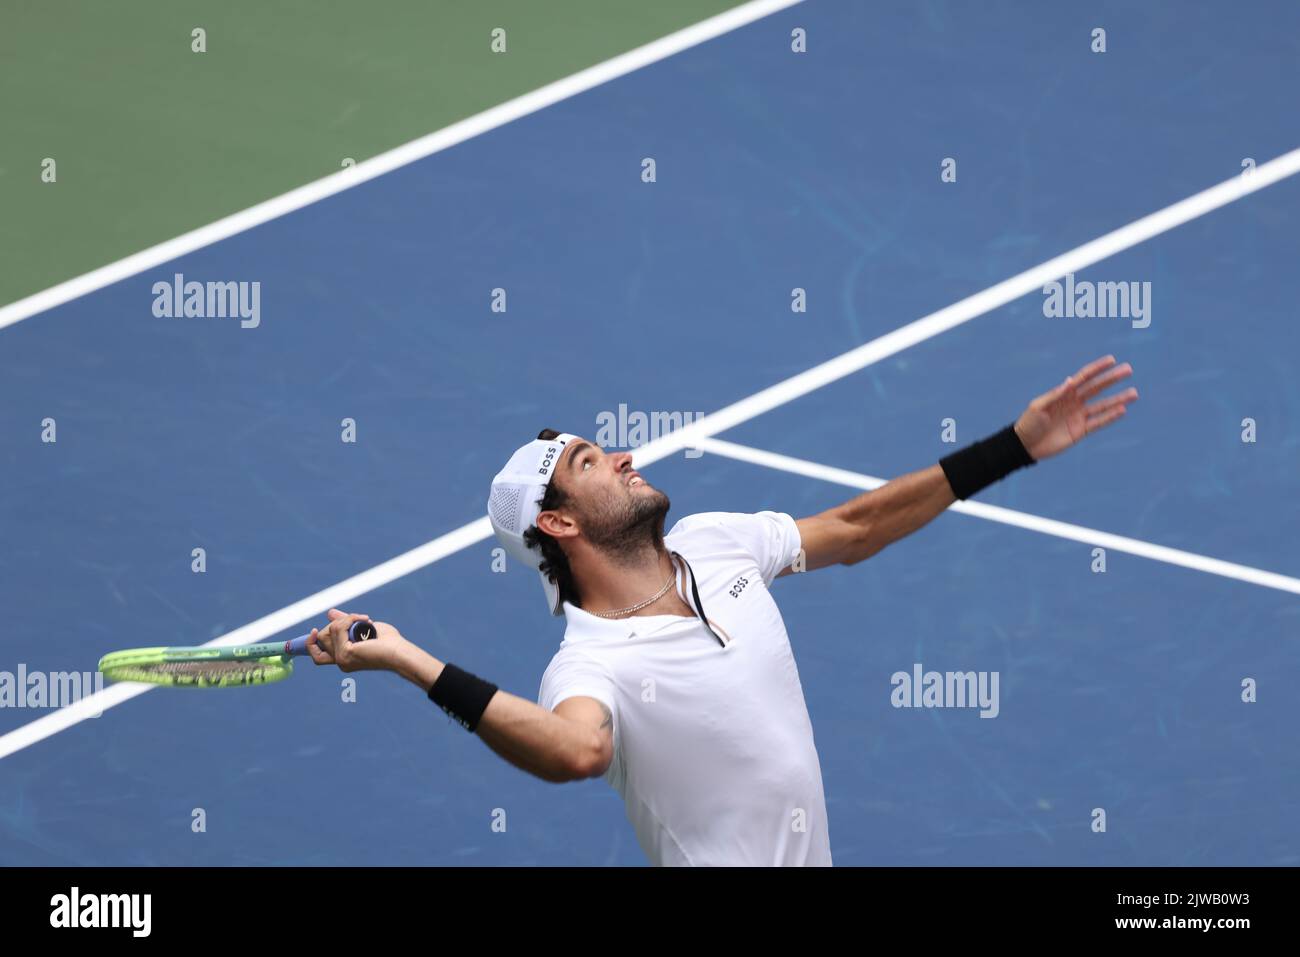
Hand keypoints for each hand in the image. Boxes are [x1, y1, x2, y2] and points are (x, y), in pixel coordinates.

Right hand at [307, 608, 408, 672]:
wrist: (399, 651)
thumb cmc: (388, 642)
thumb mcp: (363, 628)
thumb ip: (346, 622)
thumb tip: (330, 613)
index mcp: (343, 658)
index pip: (317, 656)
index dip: (310, 643)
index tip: (313, 630)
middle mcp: (340, 662)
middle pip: (322, 637)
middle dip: (338, 622)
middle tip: (360, 619)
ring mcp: (341, 659)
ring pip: (330, 630)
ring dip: (347, 619)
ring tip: (365, 620)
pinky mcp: (345, 654)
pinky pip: (337, 628)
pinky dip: (349, 620)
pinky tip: (364, 620)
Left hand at [1014, 355, 1137, 460]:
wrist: (1025, 446)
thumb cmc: (1028, 423)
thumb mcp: (1038, 407)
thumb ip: (1055, 395)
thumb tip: (1071, 381)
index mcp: (1063, 393)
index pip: (1083, 377)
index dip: (1097, 368)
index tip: (1112, 360)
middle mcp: (1074, 402)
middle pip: (1097, 388)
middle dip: (1112, 379)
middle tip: (1128, 370)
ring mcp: (1078, 417)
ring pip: (1102, 405)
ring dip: (1118, 399)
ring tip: (1134, 393)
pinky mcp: (1080, 431)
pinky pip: (1098, 423)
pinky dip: (1110, 417)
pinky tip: (1122, 410)